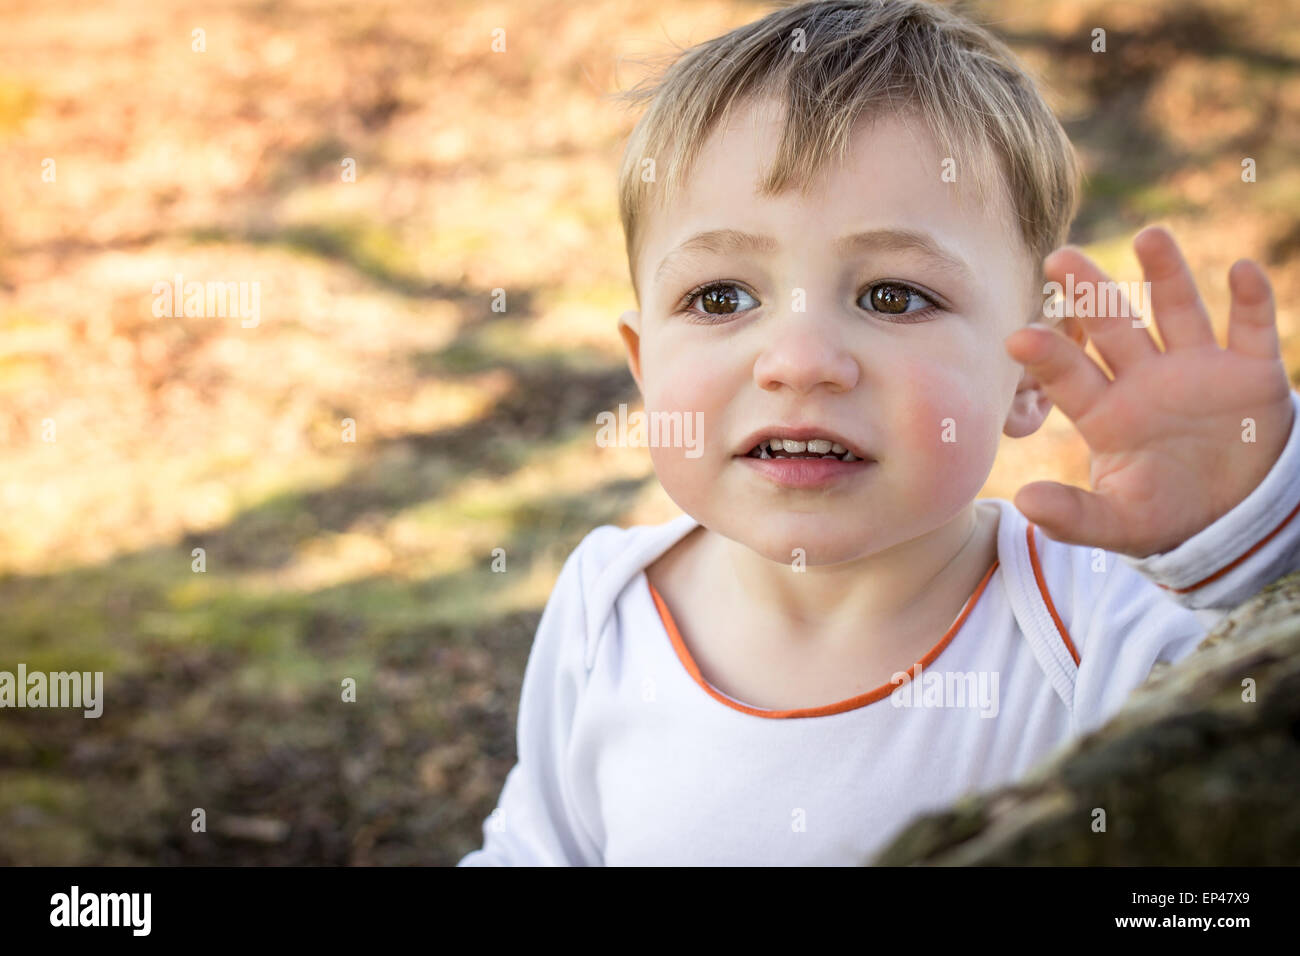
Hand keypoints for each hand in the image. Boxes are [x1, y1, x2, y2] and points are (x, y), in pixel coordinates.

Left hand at [1004, 226, 1294, 557]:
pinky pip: (1251, 329)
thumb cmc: (1165, 516)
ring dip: (1166, 274)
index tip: (1018, 336)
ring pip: (1176, 311)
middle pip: (1113, 327)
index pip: (1070, 378)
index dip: (1048, 357)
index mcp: (1106, 414)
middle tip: (1059, 256)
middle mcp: (1144, 380)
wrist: (1233, 518)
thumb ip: (1074, 515)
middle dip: (1090, 293)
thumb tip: (1025, 503)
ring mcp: (1196, 369)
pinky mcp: (1249, 372)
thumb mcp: (1119, 524)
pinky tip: (1240, 270)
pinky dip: (1250, 301)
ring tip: (1148, 235)